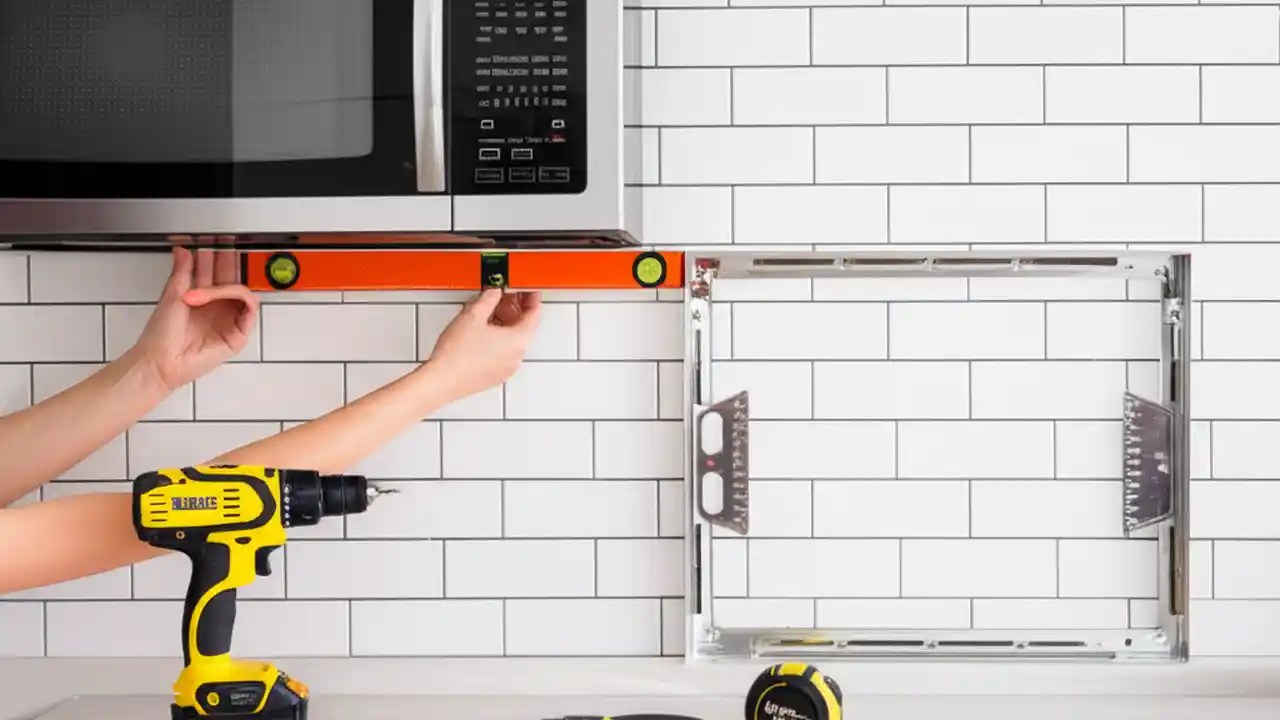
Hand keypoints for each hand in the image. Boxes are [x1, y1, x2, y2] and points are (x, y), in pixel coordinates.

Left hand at [128, 245, 259, 391]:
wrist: (161, 360)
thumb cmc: (161, 336)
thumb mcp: (172, 296)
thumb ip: (182, 272)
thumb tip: (183, 251)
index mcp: (200, 300)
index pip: (214, 274)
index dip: (214, 258)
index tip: (211, 243)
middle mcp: (215, 309)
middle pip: (230, 279)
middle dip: (228, 261)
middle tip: (224, 246)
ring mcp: (227, 320)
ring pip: (241, 290)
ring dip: (228, 276)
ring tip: (216, 267)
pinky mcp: (237, 334)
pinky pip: (248, 308)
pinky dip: (235, 294)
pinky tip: (217, 291)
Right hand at [426, 289, 541, 401]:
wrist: (442, 380)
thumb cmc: (456, 354)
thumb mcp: (473, 315)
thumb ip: (489, 298)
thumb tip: (494, 292)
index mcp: (518, 340)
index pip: (534, 314)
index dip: (532, 297)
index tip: (528, 289)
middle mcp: (517, 356)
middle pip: (524, 327)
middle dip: (515, 309)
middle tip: (504, 296)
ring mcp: (507, 368)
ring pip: (512, 341)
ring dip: (505, 324)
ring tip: (489, 312)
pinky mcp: (495, 376)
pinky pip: (503, 353)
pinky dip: (498, 340)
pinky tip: (482, 332)